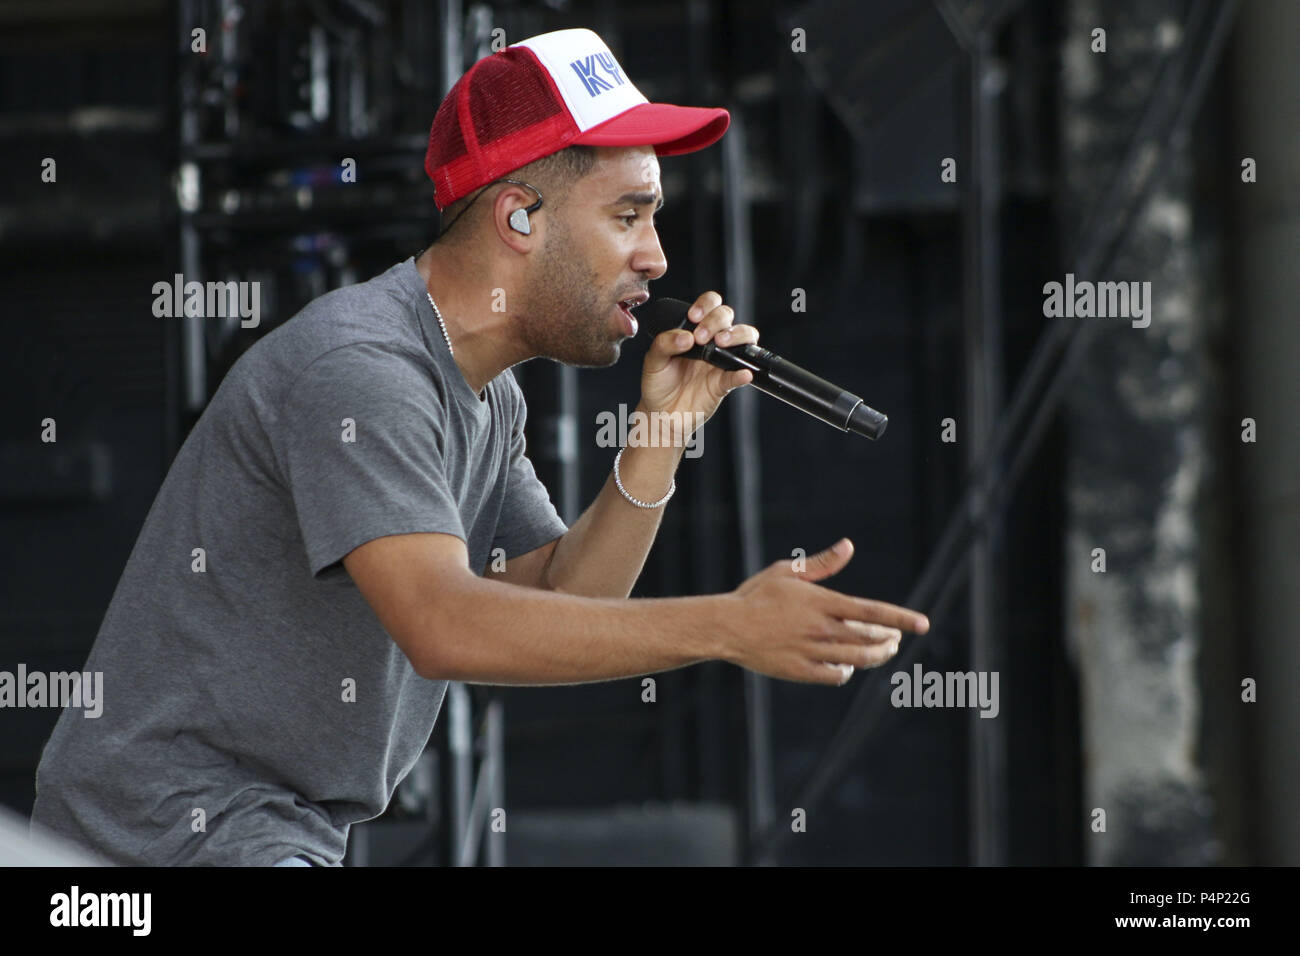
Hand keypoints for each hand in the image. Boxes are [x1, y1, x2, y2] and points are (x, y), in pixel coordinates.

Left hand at [639, 291, 757, 430]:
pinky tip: (742, 373)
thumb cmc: (658, 383)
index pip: (710, 305)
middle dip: (716, 320)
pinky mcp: (724, 383)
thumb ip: (664, 343)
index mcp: (693, 330)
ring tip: (720, 343)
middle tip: (700, 337)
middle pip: (727, 316)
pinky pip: (738, 375)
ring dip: (736, 336)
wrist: (660, 413)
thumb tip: (686, 337)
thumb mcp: (653, 359)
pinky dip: (742, 373)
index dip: (706, 304)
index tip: (693, 316)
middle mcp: (711, 342)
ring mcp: (720, 361)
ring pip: (743, 338)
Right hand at [717, 538, 929, 685]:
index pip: (872, 611)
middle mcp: (822, 629)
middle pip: (869, 640)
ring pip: (858, 660)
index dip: (900, 618)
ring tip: (885, 652)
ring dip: (877, 656)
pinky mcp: (801, 672)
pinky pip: (836, 675)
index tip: (923, 624)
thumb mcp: (787, 572)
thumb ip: (821, 564)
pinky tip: (849, 666)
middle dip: (890, 640)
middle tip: (897, 638)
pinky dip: (848, 670)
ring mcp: (812, 652)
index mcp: (822, 603)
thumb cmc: (756, 595)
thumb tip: (848, 546)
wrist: (727, 627)